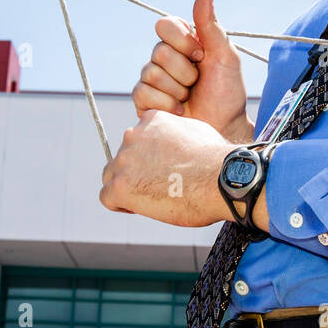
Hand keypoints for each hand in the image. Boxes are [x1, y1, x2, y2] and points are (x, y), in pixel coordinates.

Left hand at [100, 110, 237, 226]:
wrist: (220, 179)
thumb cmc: (216, 161)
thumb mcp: (197, 132)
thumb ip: (177, 136)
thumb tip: (177, 145)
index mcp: (151, 120)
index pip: (137, 139)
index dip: (146, 157)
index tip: (161, 170)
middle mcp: (133, 135)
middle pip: (122, 158)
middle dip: (135, 172)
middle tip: (157, 187)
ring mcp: (125, 160)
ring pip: (112, 176)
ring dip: (126, 187)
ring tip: (150, 199)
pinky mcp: (121, 186)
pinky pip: (107, 197)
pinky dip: (119, 204)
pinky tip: (139, 208)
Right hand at [131, 0, 253, 141]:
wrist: (223, 128)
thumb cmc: (227, 92)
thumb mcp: (224, 55)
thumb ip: (209, 23)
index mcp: (181, 42)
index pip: (164, 25)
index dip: (182, 41)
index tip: (201, 55)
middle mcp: (164, 57)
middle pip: (159, 51)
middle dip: (185, 71)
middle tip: (198, 82)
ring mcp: (152, 79)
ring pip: (151, 74)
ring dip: (177, 90)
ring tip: (190, 97)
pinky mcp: (144, 101)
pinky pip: (143, 93)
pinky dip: (167, 104)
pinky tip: (179, 111)